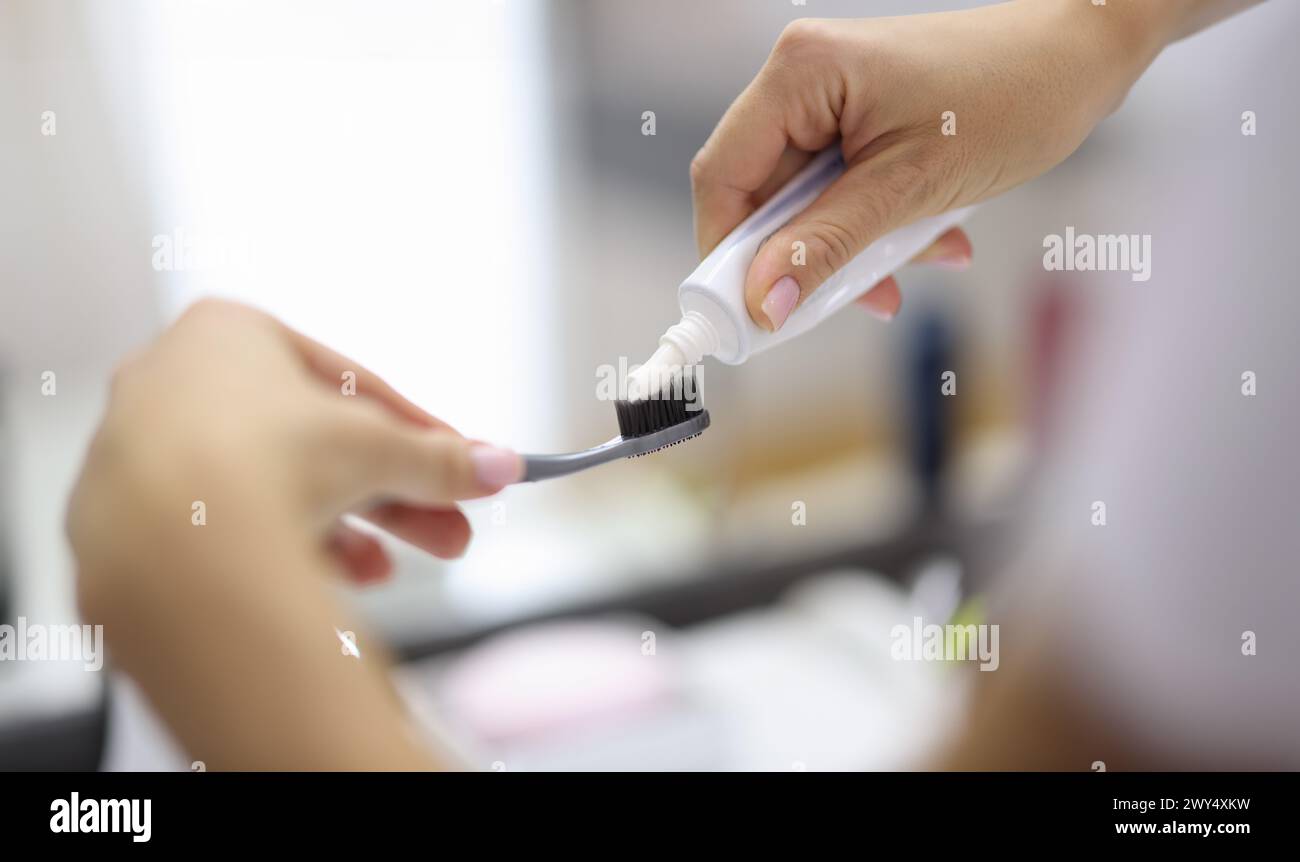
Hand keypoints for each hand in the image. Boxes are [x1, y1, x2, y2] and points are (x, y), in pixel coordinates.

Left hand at [67, 299, 520, 767]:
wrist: (176, 542)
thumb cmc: (271, 458)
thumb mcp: (379, 448)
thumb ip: (438, 458)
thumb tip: (503, 466)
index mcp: (228, 331)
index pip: (346, 383)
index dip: (418, 431)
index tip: (463, 466)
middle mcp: (172, 380)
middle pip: (310, 442)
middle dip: (390, 494)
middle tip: (449, 535)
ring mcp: (139, 453)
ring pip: (267, 488)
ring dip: (343, 529)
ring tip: (389, 571)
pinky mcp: (120, 521)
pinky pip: (223, 529)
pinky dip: (281, 549)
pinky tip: (327, 583)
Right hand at [691, 0, 1171, 329]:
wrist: (1084, 58)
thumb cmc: (1012, 98)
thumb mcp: (909, 189)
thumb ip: (826, 245)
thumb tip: (763, 304)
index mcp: (800, 74)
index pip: (724, 177)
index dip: (725, 253)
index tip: (744, 315)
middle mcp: (805, 81)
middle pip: (762, 195)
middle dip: (802, 257)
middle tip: (830, 306)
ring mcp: (833, 100)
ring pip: (805, 203)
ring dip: (849, 249)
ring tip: (905, 273)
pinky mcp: (862, 120)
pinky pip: (842, 191)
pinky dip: (876, 227)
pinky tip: (932, 242)